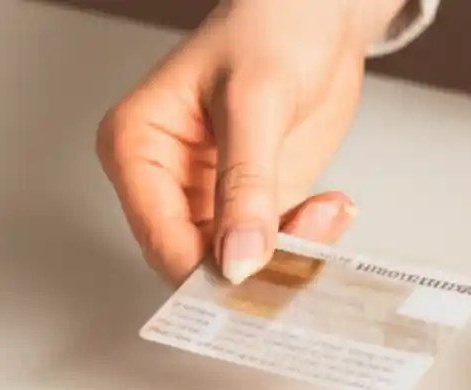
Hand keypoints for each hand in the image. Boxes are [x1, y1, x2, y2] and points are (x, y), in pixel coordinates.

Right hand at [97, 0, 404, 283]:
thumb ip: (246, 185)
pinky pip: (278, 247)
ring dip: (292, 253)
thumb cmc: (270, 29)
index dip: (203, 270)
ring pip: (243, 262)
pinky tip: (333, 207)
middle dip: (256, 264)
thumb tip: (237, 259)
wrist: (319, 14)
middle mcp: (167, 181)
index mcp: (136, 147)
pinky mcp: (258, 204)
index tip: (252, 282)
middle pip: (198, 260)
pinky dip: (311, 239)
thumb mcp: (256, 103)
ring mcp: (214, 197)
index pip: (158, 237)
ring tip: (329, 212)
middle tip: (309, 244)